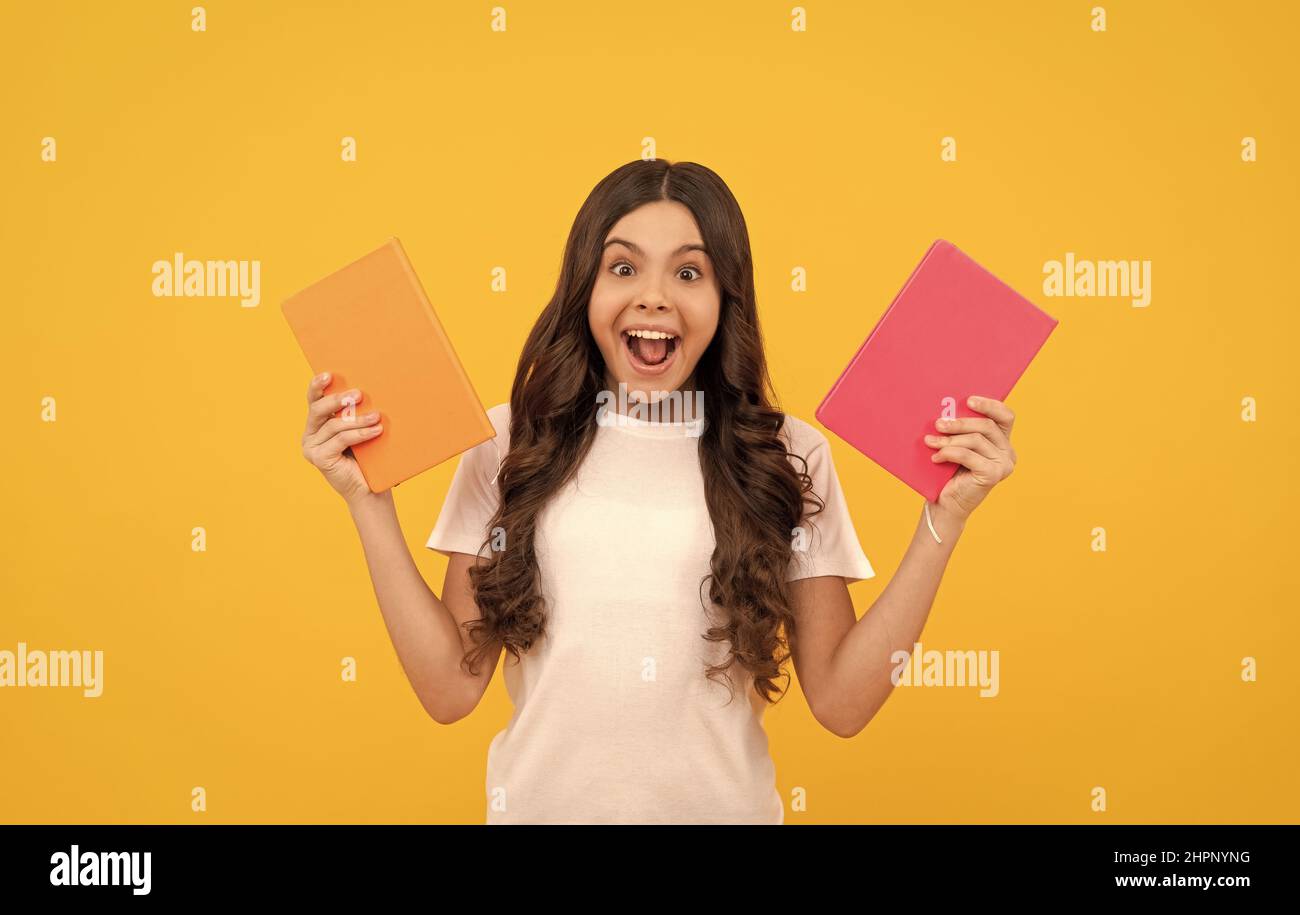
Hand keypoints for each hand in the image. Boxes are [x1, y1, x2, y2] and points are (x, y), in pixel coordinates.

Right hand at [300, 371, 386, 503]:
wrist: (370, 488)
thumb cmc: (368, 456)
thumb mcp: (360, 430)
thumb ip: (356, 413)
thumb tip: (367, 390)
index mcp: (317, 423)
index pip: (314, 399)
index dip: (318, 386)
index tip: (329, 374)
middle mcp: (310, 434)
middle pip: (318, 409)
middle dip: (337, 400)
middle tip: (358, 394)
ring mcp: (312, 447)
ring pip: (334, 425)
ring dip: (357, 420)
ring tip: (376, 416)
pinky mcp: (319, 459)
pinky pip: (340, 440)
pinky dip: (360, 434)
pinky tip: (376, 430)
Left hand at [923, 395, 1016, 520]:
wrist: (945, 503)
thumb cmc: (949, 471)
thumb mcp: (957, 444)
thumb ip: (960, 429)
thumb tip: (947, 409)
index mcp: (1002, 441)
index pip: (1005, 416)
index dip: (989, 405)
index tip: (968, 400)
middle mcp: (1008, 452)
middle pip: (986, 426)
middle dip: (959, 423)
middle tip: (938, 423)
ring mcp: (1004, 464)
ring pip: (976, 440)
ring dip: (949, 439)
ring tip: (930, 441)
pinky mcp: (993, 475)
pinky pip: (969, 455)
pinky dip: (949, 453)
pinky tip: (936, 457)